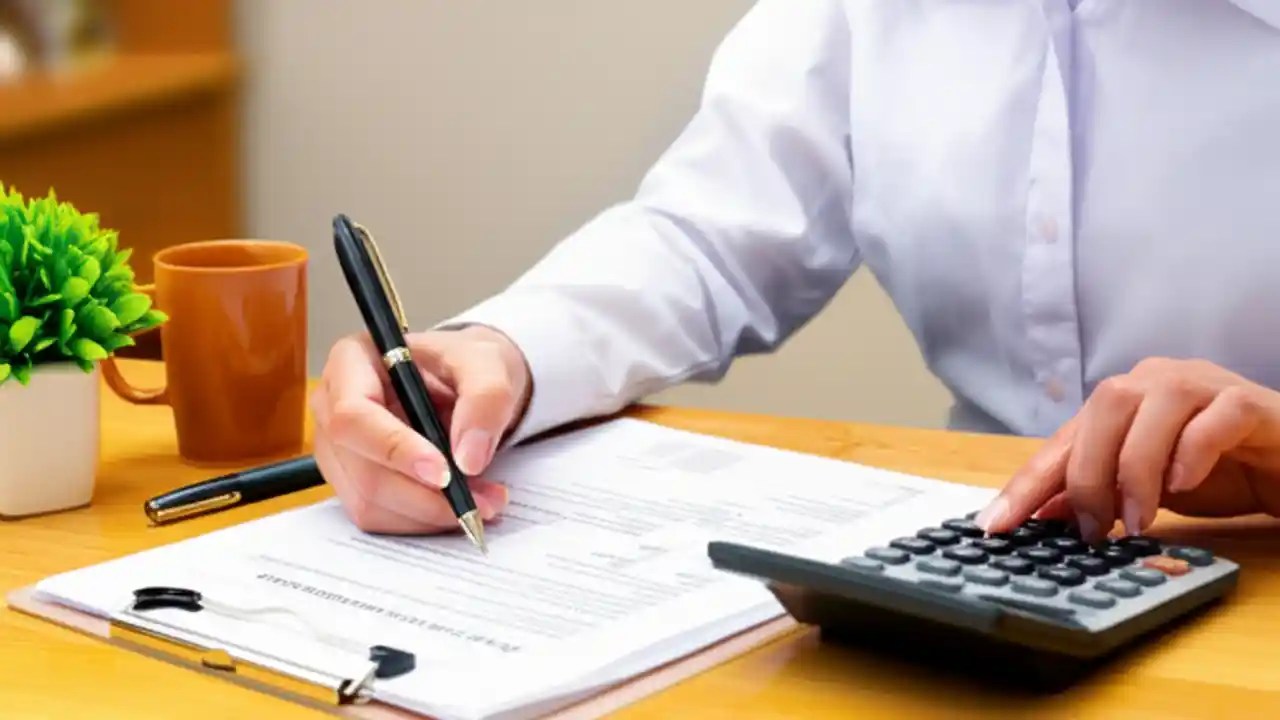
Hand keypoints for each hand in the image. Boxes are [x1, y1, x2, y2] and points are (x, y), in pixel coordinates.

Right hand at [310, 325, 531, 533]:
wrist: (469, 383)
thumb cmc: (468, 364)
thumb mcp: (489, 364)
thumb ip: (486, 400)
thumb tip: (469, 460)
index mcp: (351, 361)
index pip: (354, 415)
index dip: (395, 449)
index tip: (444, 473)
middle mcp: (332, 407)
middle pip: (363, 469)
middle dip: (426, 495)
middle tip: (482, 502)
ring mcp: (338, 450)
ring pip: (370, 503)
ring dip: (430, 514)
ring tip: (483, 502)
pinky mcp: (352, 482)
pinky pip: (380, 517)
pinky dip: (424, 520)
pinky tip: (460, 505)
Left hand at [977, 357, 1279, 541]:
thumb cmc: (1218, 472)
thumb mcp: (1146, 493)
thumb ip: (1096, 497)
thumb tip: (1037, 518)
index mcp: (1121, 405)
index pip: (1061, 441)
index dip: (1026, 484)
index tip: (995, 526)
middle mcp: (1154, 383)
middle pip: (1102, 411)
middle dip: (1087, 475)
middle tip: (1095, 530)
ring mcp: (1203, 386)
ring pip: (1152, 407)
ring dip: (1135, 468)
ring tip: (1137, 520)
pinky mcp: (1248, 403)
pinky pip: (1214, 415)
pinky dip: (1192, 450)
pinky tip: (1182, 485)